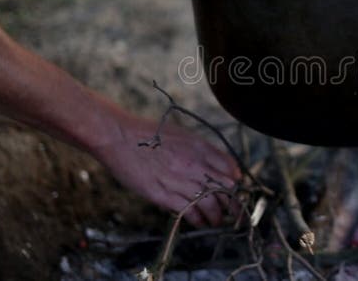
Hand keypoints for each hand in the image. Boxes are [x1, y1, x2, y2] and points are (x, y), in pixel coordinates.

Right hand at [91, 110, 241, 226]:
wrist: (120, 137)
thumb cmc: (149, 135)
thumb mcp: (182, 135)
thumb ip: (202, 150)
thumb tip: (220, 167)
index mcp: (200, 147)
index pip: (230, 168)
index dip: (237, 182)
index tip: (237, 190)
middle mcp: (194, 164)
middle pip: (225, 189)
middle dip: (234, 203)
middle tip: (236, 212)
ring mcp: (179, 180)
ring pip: (210, 204)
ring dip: (217, 216)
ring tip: (217, 221)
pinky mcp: (163, 195)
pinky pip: (189, 212)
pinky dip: (198, 220)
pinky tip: (199, 222)